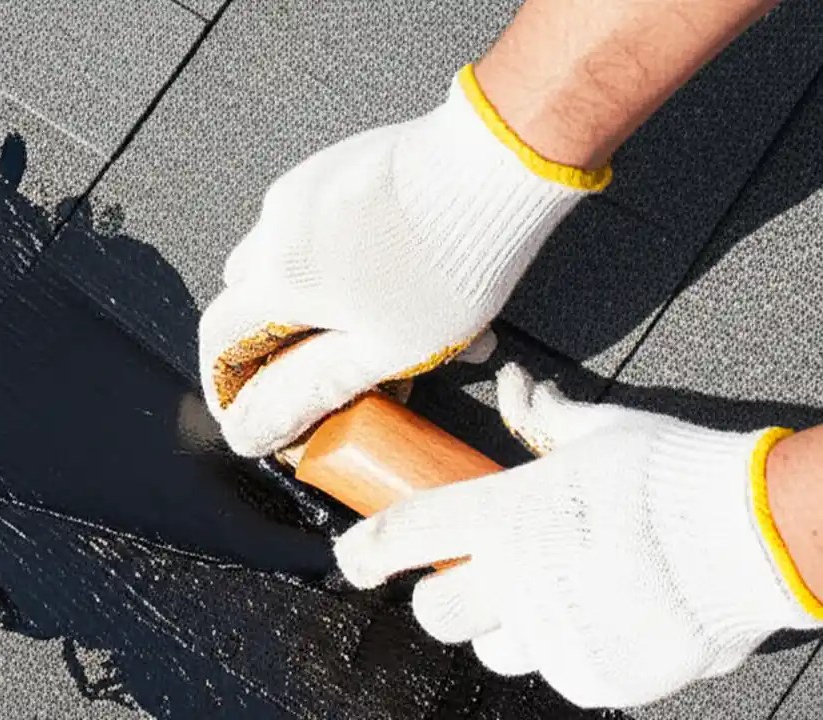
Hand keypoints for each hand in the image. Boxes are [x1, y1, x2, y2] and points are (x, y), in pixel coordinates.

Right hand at [198, 66, 607, 456]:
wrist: (495, 164)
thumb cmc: (447, 262)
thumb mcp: (384, 351)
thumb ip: (311, 392)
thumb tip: (254, 431)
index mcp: (280, 278)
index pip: (218, 339)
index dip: (226, 382)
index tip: (250, 407)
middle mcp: (278, 226)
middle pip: (245, 294)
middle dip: (273, 335)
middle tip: (322, 363)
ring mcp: (305, 186)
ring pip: (282, 252)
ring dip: (311, 292)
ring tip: (380, 317)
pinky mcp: (337, 162)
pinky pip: (316, 217)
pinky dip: (338, 253)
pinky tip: (398, 270)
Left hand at [334, 364, 818, 707]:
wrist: (762, 537)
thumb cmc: (679, 476)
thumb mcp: (601, 432)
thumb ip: (543, 418)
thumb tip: (514, 385)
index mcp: (507, 512)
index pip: (403, 535)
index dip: (365, 550)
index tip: (356, 558)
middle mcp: (518, 579)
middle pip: (434, 611)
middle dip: (442, 594)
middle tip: (470, 575)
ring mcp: (556, 633)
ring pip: (492, 648)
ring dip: (504, 627)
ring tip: (546, 596)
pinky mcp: (598, 676)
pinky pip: (555, 673)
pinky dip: (565, 651)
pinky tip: (597, 618)